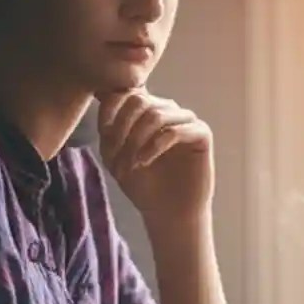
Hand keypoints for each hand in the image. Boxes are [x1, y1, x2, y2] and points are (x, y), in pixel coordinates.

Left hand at [96, 88, 214, 227]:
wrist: (167, 212)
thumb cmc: (141, 184)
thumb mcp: (113, 154)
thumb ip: (108, 125)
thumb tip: (102, 91)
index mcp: (147, 110)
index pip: (125, 93)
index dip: (109, 114)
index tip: (106, 142)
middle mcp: (168, 110)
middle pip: (139, 100)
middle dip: (122, 128)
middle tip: (115, 156)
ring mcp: (186, 120)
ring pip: (156, 114)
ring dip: (136, 140)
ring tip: (131, 164)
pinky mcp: (202, 135)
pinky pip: (175, 130)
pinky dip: (154, 146)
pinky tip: (145, 162)